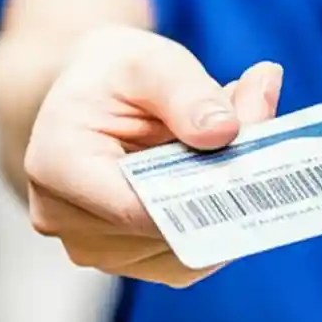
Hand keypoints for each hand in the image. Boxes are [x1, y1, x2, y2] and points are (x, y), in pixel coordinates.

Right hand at [23, 26, 282, 286]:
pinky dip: (220, 216)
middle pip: (167, 230)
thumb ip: (189, 94)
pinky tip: (226, 169)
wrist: (94, 95)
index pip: (136, 207)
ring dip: (226, 202)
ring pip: (189, 248)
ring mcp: (96, 249)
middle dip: (224, 188)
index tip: (256, 167)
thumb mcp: (150, 61)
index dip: (202, 194)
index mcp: (56, 164)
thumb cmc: (115, 74)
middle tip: (264, 131)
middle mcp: (64, 220)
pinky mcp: (131, 260)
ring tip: (239, 137)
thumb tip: (226, 132)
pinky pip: (193, 254)